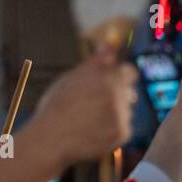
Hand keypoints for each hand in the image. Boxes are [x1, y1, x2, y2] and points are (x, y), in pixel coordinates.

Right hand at [30, 51, 137, 167]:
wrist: (52, 137)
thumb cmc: (58, 105)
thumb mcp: (73, 78)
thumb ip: (96, 62)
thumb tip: (110, 44)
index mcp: (105, 78)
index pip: (130, 72)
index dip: (121, 76)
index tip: (114, 81)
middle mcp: (117, 95)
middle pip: (130, 92)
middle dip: (117, 95)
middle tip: (95, 104)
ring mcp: (122, 115)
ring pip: (127, 111)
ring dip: (115, 113)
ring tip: (90, 118)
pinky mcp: (123, 133)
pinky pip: (124, 128)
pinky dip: (113, 129)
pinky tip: (94, 130)